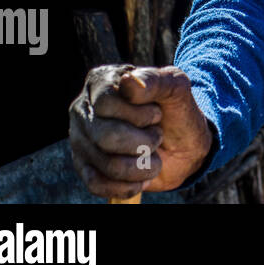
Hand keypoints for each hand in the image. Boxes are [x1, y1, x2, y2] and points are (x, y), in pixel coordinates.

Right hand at [68, 65, 213, 198]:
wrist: (183, 144)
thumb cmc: (176, 109)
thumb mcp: (176, 86)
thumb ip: (155, 80)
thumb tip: (128, 82)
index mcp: (101, 81)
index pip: (106, 104)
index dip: (138, 115)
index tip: (157, 113)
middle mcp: (83, 109)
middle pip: (105, 137)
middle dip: (143, 142)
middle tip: (157, 136)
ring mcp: (81, 139)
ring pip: (107, 164)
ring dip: (142, 165)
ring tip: (152, 154)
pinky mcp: (84, 166)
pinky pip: (97, 184)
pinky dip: (128, 185)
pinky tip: (141, 177)